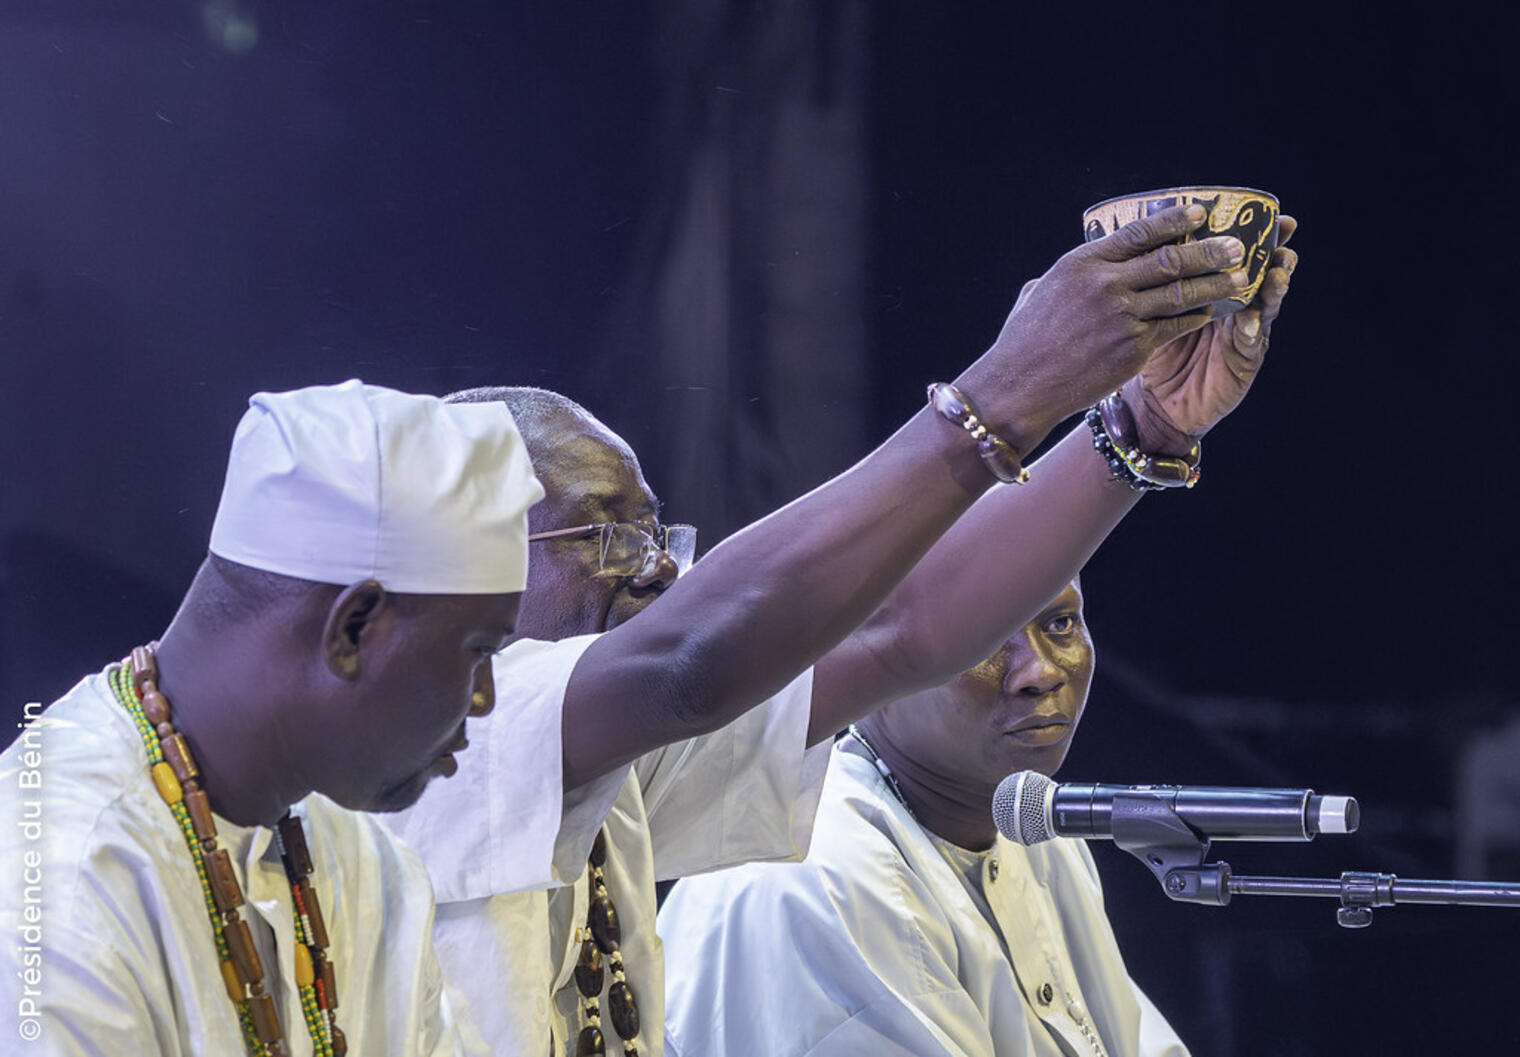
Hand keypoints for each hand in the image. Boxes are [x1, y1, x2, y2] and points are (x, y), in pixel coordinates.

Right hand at [957, 204, 1247, 452]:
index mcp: (1081, 264)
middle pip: (1170, 259)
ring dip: (1214, 283)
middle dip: (1209, 250)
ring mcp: (1121, 318)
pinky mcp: (1132, 349)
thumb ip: (1071, 276)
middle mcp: (1105, 286)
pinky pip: (1175, 326)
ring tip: (1239, 277)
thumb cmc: (1023, 341)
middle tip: (1235, 245)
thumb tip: (1090, 265)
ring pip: (1181, 293)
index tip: (1200, 212)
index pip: (1139, 233)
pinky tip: (1210, 311)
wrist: (1019, 387)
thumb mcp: (1038, 292)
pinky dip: (1196, 317)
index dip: (1174, 220)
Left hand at [1123, 216, 1299, 453]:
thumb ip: (1156, 280)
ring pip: (1268, 303)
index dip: (1253, 233)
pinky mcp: (1244, 360)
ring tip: (1277, 272)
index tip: (1266, 211)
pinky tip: (1252, 320)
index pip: (1236, 254)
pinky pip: (1253, 342)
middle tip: (1283, 234)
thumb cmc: (1152, 350)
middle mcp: (1236, 304)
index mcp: (1215, 287)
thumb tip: (1140, 236)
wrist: (1154, 402)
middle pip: (1262, 271)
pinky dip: (1255, 329)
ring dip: (1275, 286)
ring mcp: (1245, 331)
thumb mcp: (1153, 309)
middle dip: (1275, 251)